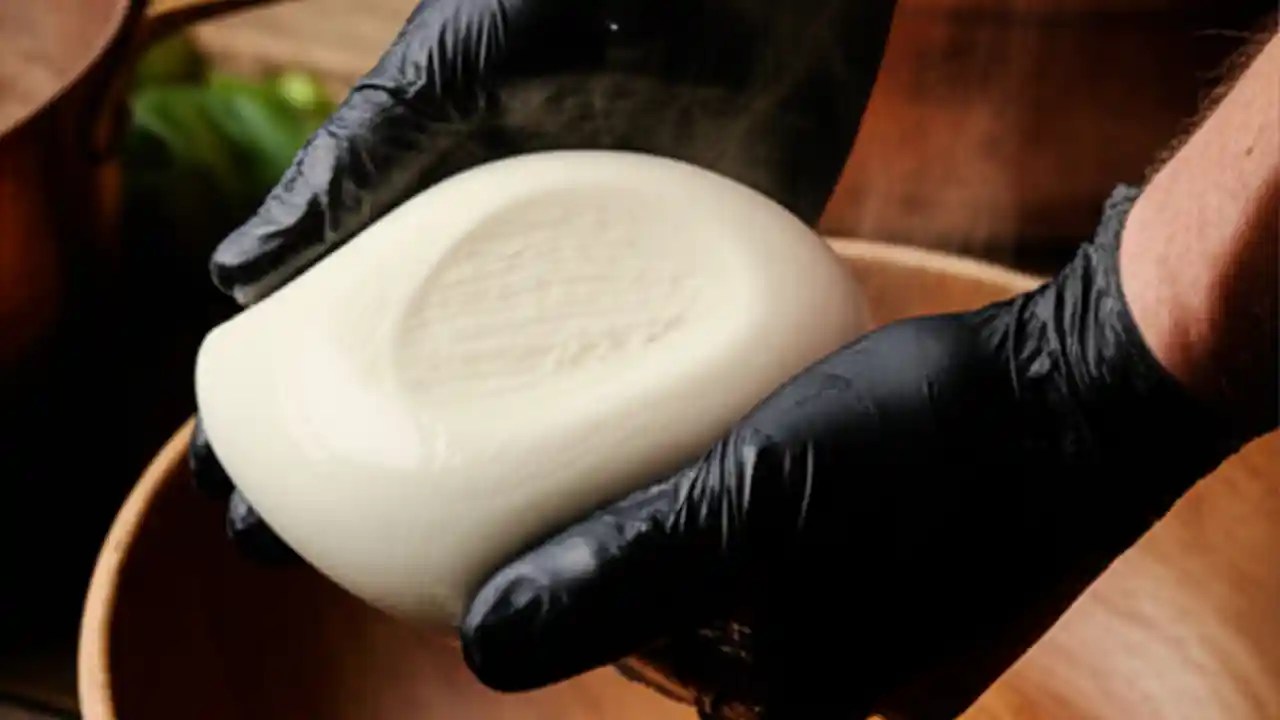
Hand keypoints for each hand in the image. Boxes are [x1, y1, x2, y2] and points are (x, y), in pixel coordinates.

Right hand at [188, 0, 897, 556]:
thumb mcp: (469, 58)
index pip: (333, 327)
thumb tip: (239, 275)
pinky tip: (588, 522)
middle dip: (351, 475)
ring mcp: (606, 282)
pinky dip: (608, 454)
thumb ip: (369, 151)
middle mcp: (513, 257)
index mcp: (439, 205)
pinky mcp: (699, 291)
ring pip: (523, 411)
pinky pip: (643, 390)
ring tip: (426, 576)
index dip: (273, 414)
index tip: (234, 496)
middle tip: (293, 558)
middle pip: (418, 387)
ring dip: (475, 494)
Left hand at [458, 187, 1260, 718]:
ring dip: (704, 530)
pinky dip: (764, 515)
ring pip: (752, 594)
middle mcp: (847, 683)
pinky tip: (750, 455)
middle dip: (645, 560)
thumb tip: (486, 643)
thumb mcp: (757, 499)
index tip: (540, 523)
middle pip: (698, 634)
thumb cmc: (931, 443)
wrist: (1086, 392)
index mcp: (806, 696)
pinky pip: (807, 560)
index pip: (645, 658)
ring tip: (668, 453)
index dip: (582, 592)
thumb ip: (628, 569)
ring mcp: (891, 635)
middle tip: (600, 471)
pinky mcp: (918, 580)